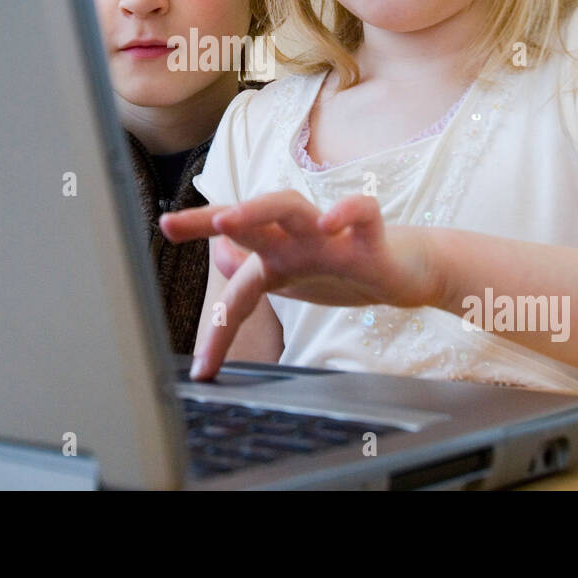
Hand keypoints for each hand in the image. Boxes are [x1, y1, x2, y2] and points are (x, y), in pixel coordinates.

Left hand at [159, 190, 444, 379]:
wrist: (409, 267)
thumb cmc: (346, 268)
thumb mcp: (295, 278)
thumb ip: (256, 270)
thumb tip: (216, 254)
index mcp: (278, 255)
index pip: (236, 285)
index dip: (219, 329)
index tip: (202, 370)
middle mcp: (298, 239)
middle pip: (249, 219)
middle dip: (207, 220)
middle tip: (169, 225)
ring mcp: (331, 234)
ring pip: (291, 207)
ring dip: (258, 210)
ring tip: (228, 220)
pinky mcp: (371, 235)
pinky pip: (360, 212)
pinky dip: (345, 213)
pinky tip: (329, 224)